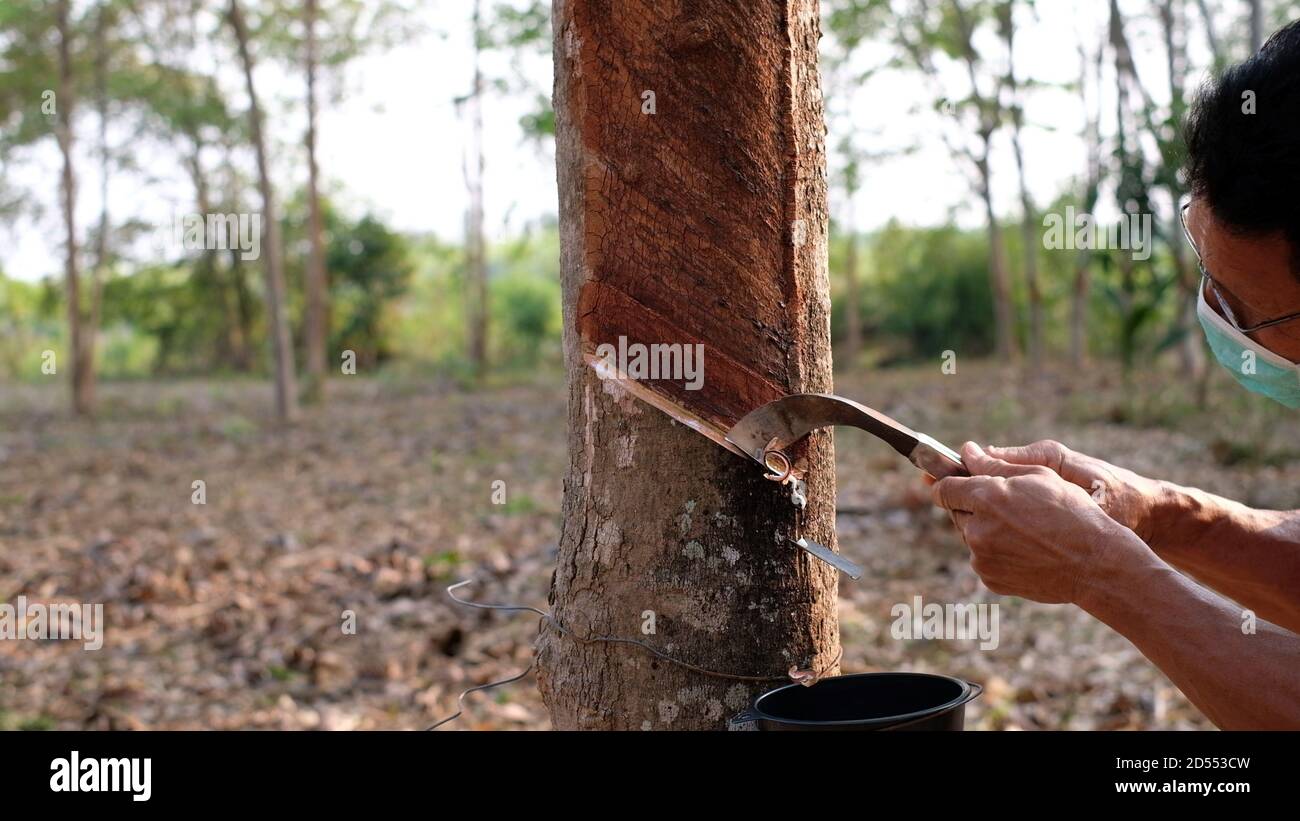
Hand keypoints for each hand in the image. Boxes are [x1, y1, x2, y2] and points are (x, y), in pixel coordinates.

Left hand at [931, 442, 1138, 603]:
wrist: (1094, 563)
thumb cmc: (1073, 513)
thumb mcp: (1039, 476)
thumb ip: (994, 464)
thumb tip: (967, 451)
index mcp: (986, 498)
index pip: (944, 489)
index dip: (947, 483)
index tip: (954, 483)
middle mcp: (977, 530)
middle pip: (958, 513)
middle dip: (974, 508)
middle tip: (1007, 508)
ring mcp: (982, 558)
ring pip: (972, 538)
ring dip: (986, 531)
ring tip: (1024, 531)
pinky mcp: (990, 579)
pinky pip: (984, 560)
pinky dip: (997, 553)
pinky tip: (1026, 550)